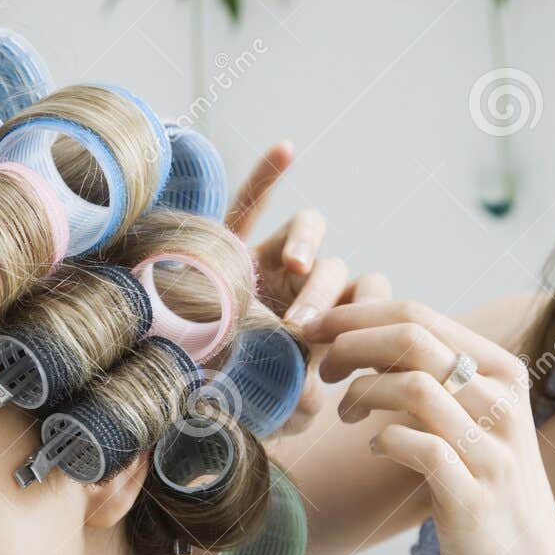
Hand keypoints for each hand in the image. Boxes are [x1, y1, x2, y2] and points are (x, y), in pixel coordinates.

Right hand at [226, 141, 393, 438]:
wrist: (186, 385)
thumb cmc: (235, 395)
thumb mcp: (273, 405)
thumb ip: (301, 403)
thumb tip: (319, 402)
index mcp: (328, 317)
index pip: (367, 297)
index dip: (366, 314)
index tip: (344, 347)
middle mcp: (304, 284)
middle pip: (333, 269)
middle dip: (322, 297)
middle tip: (299, 328)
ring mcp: (270, 260)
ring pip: (304, 230)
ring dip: (304, 243)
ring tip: (293, 265)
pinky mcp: (230, 246)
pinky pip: (249, 204)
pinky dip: (266, 176)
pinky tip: (286, 150)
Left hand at [312, 299, 554, 554]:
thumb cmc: (482, 482)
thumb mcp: (469, 417)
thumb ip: (435, 376)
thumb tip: (368, 334)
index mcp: (501, 370)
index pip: (420, 315)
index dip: (357, 315)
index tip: (315, 327)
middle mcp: (502, 401)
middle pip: (411, 339)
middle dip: (349, 343)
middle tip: (320, 366)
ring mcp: (490, 447)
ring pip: (412, 386)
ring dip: (361, 392)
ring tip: (345, 413)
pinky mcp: (472, 493)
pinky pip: (415, 446)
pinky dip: (382, 440)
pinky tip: (373, 449)